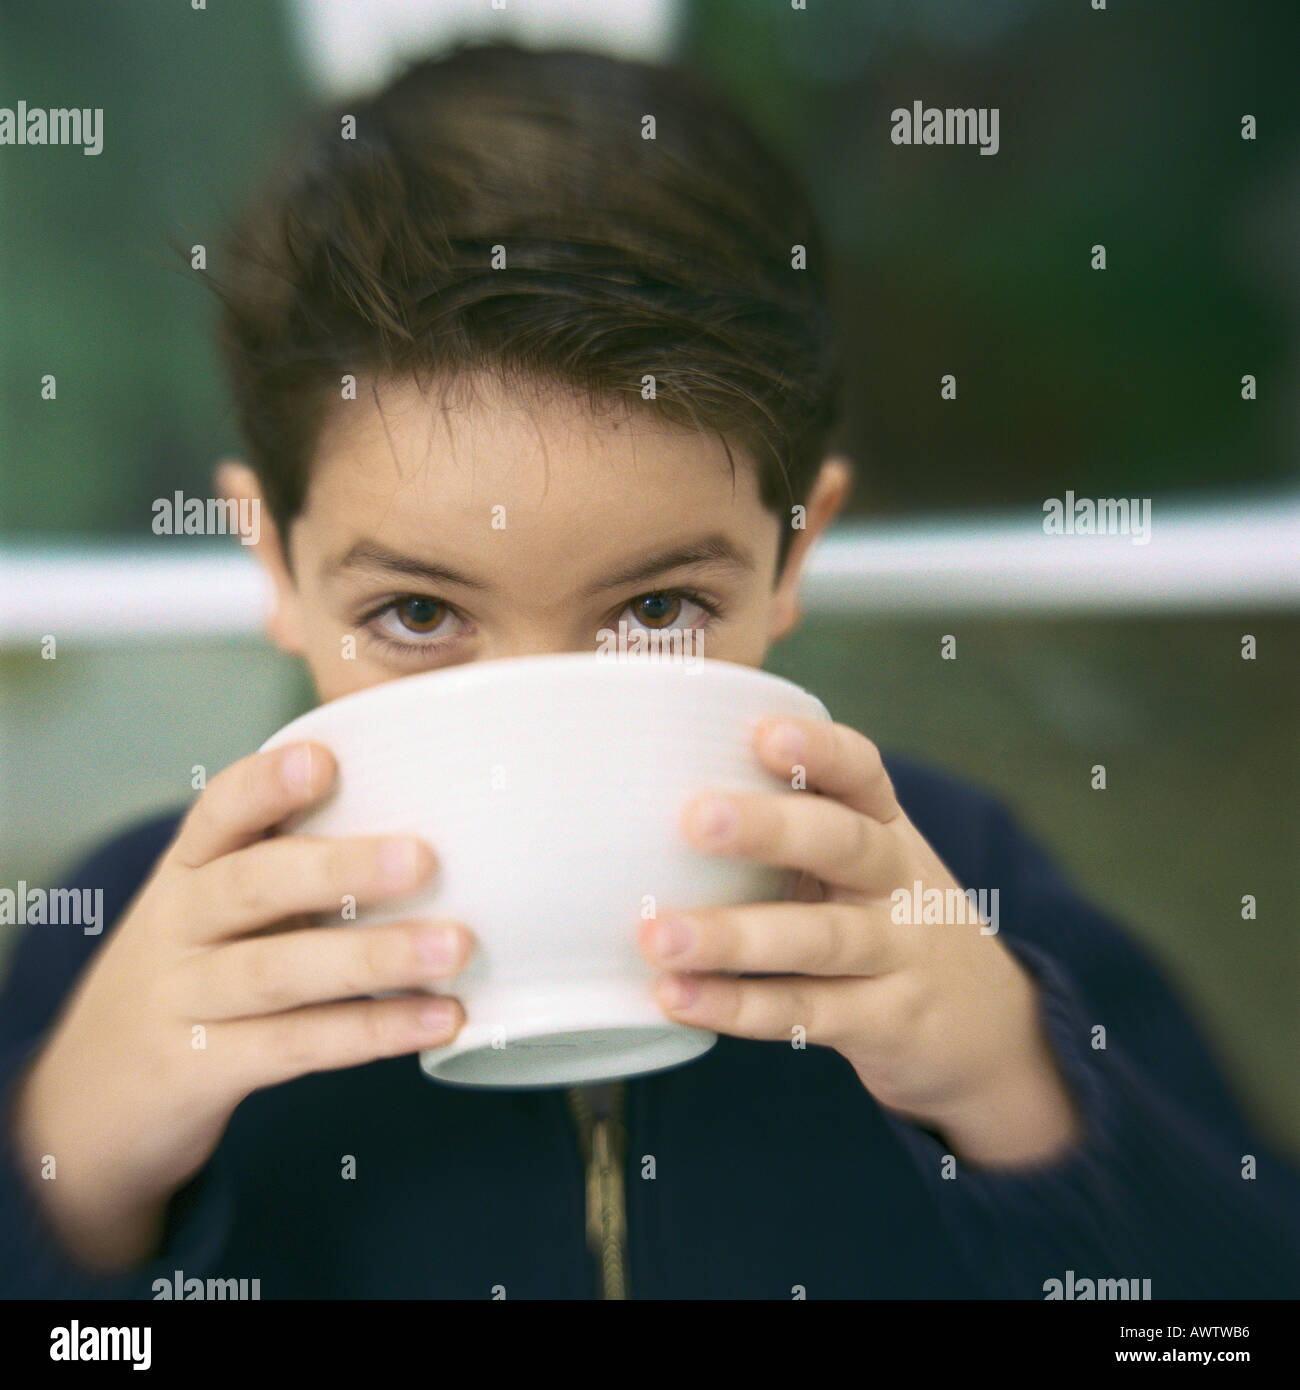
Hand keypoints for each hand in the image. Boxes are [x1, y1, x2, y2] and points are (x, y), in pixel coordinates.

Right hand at [9, 742, 472, 1269]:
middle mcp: (176, 927)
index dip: (266, 783)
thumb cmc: (188, 980)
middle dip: (340, 868)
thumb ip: (288, 867)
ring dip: (374, 957)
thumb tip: (424, 818)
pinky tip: (439, 1017)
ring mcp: (182, 1001)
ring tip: (454, 946)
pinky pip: (295, 1046)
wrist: (83, 1107)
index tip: (324, 758)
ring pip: (278, 971)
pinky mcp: (199, 1071)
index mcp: (186, 873)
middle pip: (252, 885)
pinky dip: (372, 1032)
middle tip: (425, 858)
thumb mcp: (209, 914)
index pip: (217, 812)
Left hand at [639, 717, 1081, 1168]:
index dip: (819, 750)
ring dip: (735, 936)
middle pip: (843, 843)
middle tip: (695, 819)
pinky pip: (807, 1011)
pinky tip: (678, 997)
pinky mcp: (885, 1022)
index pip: (862, 772)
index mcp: (883, 826)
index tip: (765, 732)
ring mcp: (897, 953)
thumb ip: (791, 819)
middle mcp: (897, 881)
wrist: (990, 1026)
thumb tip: (666, 765)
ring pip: (820, 937)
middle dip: (770, 828)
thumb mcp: (861, 859)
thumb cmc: (885, 917)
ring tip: (658, 935)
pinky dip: (739, 1005)